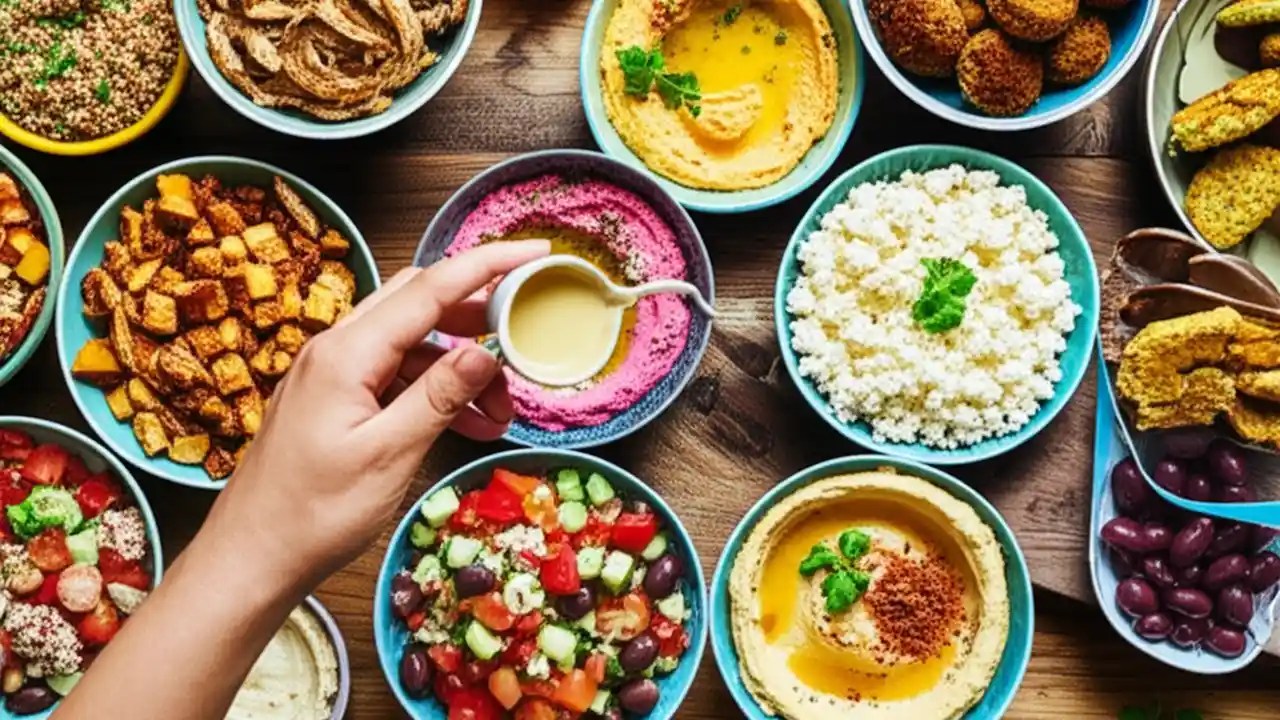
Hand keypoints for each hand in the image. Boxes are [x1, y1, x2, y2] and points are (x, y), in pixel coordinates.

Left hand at [202, 240, 549, 591]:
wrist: (249, 559)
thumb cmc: (311, 516)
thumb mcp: (388, 455)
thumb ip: (438, 396)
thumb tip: (483, 350)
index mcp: (346, 353)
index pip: (431, 288)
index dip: (488, 265)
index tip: (536, 251)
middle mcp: (335, 349)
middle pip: (420, 303)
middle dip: (480, 318)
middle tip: (526, 339)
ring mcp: (331, 373)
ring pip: (411, 342)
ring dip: (460, 365)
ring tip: (499, 411)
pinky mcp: (332, 399)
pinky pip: (393, 374)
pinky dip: (434, 389)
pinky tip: (465, 422)